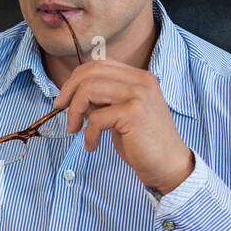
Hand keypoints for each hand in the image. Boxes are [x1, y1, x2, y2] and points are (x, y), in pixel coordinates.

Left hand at [53, 60, 194, 193]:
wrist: (168, 166)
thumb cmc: (143, 143)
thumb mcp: (123, 113)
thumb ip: (105, 99)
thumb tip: (74, 93)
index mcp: (139, 77)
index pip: (99, 65)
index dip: (76, 79)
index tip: (64, 98)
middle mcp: (142, 81)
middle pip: (91, 73)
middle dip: (69, 91)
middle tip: (61, 109)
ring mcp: (139, 95)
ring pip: (89, 90)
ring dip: (74, 111)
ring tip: (74, 129)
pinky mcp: (134, 113)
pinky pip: (96, 118)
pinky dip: (88, 134)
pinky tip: (92, 145)